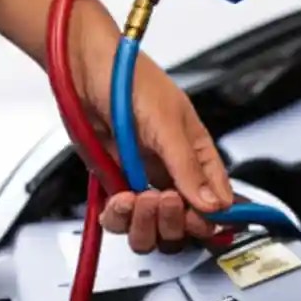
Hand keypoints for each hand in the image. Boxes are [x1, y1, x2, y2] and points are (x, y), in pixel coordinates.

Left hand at [66, 0, 234, 252]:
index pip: (216, 198)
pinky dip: (119, 218)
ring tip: (138, 199)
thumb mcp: (166, 121)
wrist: (84, 71)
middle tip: (165, 201)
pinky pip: (120, 220)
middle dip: (176, 221)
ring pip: (153, 228)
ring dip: (146, 223)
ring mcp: (142, 180)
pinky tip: (119, 201)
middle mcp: (171, 171)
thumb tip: (214, 203)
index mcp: (196, 154)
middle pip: (185, 223)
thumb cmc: (130, 79)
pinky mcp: (113, 184)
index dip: (214, 218)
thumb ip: (187, 166)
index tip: (205, 224)